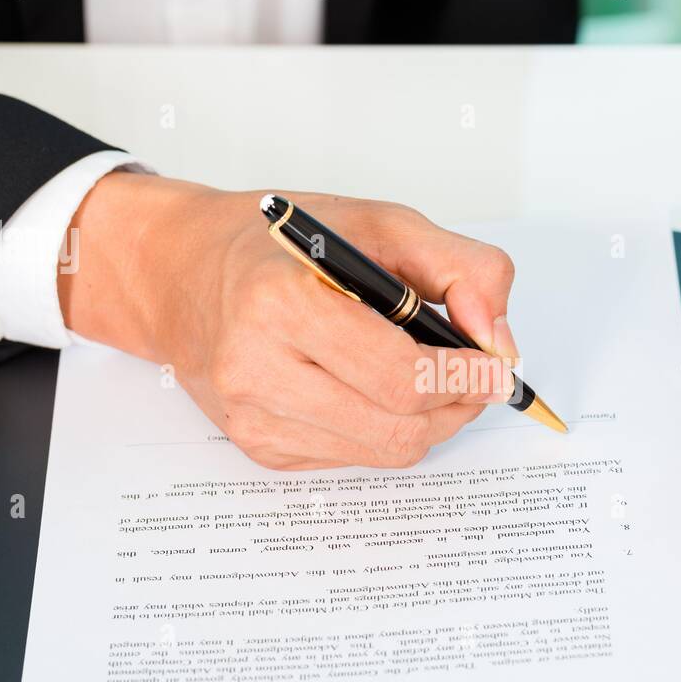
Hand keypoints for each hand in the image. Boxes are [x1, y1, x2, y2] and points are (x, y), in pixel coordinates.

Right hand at [59, 175, 519, 468]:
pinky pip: (353, 457)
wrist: (182, 272)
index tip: (494, 367)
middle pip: (400, 427)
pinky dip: (383, 428)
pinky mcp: (259, 447)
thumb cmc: (277, 243)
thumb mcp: (381, 224)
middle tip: (471, 375)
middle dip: (454, 404)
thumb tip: (497, 340)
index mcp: (283, 304)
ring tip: (427, 377)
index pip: (403, 377)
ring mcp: (253, 418)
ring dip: (426, 421)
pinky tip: (369, 387)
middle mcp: (257, 369)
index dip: (465, 378)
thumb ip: (460, 269)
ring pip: (384, 451)